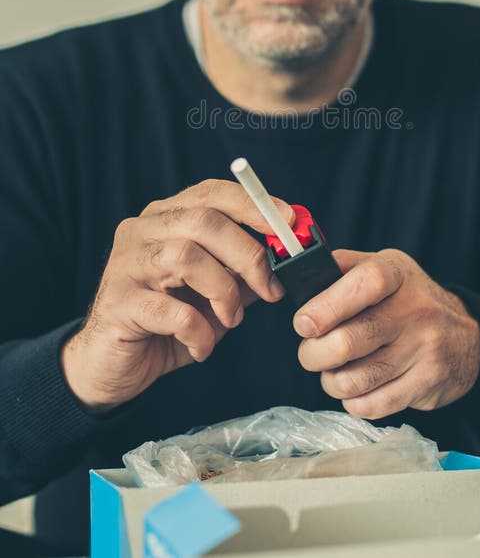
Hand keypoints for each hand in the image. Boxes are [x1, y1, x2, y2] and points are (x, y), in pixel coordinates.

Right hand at [61, 180, 292, 411]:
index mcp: (165, 219)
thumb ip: (244, 272)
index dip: (253, 204)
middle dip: (249, 254)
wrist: (111, 366)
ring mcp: (125, 264)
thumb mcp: (214, 294)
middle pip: (204, 221)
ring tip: (231, 319)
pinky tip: (202, 346)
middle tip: (270, 289)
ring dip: (224, 292)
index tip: (288, 224)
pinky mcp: (117, 303)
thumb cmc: (167, 324)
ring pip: (186, 256)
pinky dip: (199, 331)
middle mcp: (141, 231)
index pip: (211, 193)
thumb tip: (287, 256)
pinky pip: (171, 310)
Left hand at [293, 249, 479, 417]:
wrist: (467, 335)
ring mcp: (425, 348)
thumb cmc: (408, 298)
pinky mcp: (428, 383)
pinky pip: (373, 405)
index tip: (303, 324)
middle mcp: (415, 309)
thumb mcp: (383, 267)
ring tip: (332, 372)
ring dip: (331, 381)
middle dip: (314, 354)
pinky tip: (356, 388)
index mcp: (396, 273)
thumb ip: (341, 268)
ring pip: (355, 380)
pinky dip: (354, 402)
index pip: (361, 286)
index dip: (325, 307)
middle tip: (310, 353)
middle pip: (348, 342)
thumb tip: (298, 278)